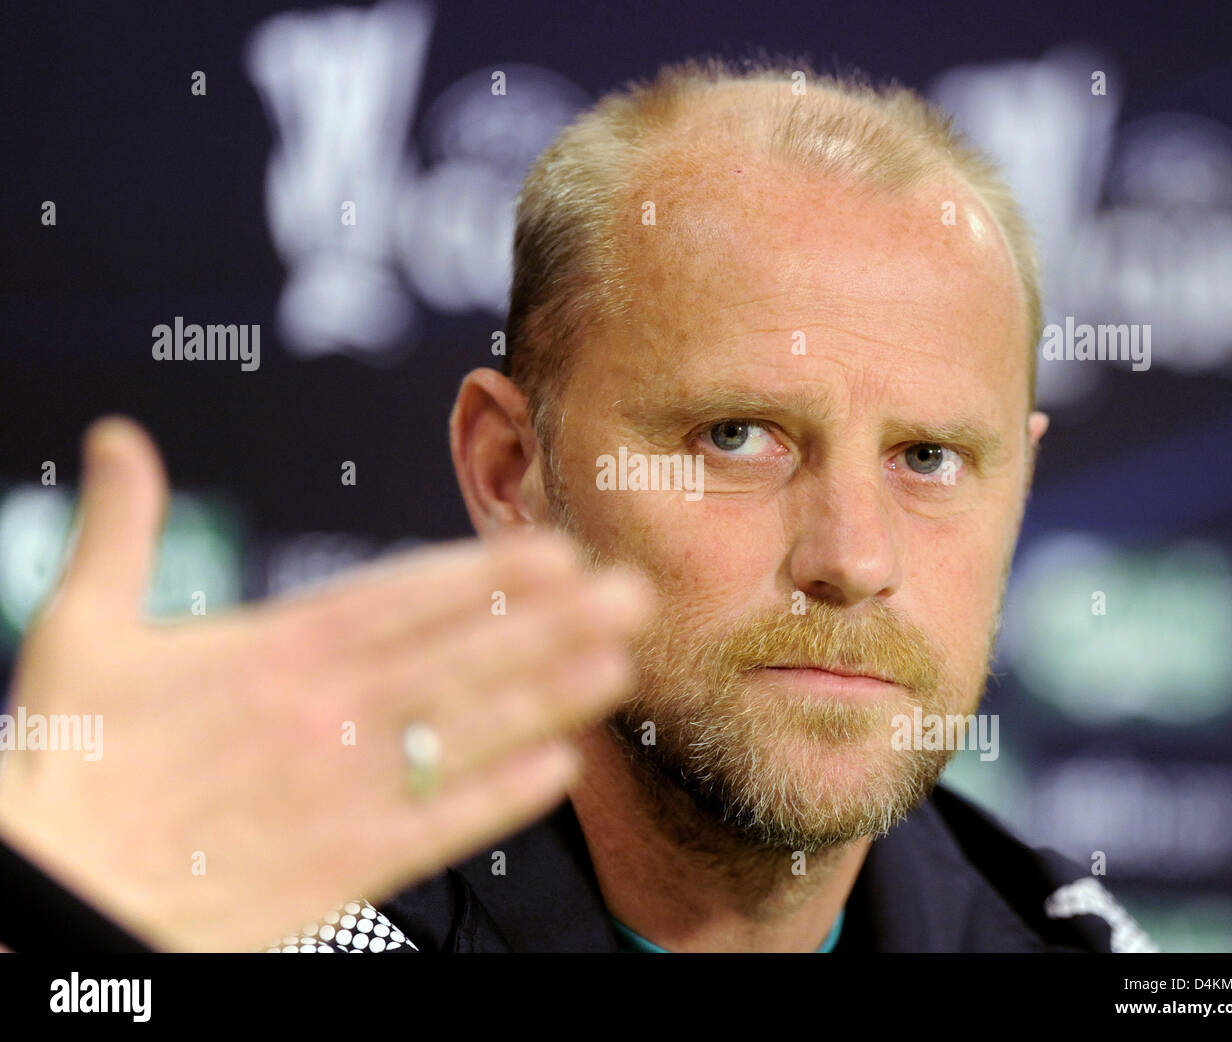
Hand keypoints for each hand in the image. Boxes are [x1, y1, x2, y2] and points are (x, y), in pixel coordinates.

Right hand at [0, 416, 652, 950]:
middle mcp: (323, 714)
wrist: (52, 895)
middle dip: (553, 623)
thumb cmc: (70, 763)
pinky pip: (439, 825)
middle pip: (461, 658)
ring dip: (552, 697)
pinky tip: (563, 770)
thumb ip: (120, 530)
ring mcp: (341, 789)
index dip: (489, 574)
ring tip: (620, 666)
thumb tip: (116, 440)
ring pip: (467, 732)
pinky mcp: (342, 864)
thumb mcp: (79, 630)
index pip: (404, 598)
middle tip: (634, 593)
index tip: (558, 551)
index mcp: (274, 652)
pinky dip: (504, 797)